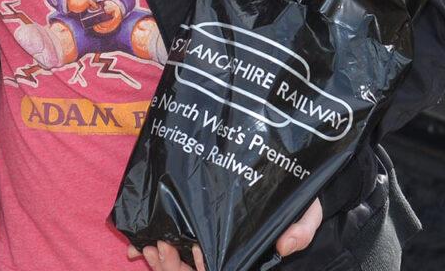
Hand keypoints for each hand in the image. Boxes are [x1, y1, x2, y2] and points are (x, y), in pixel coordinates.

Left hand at [125, 198, 320, 268]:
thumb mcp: (307, 213)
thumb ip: (301, 230)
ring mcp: (207, 250)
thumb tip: (285, 247)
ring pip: (177, 269)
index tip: (197, 250)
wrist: (290, 183)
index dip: (201, 267)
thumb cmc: (299, 203)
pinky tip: (136, 251)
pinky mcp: (194, 237)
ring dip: (159, 263)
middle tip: (159, 247)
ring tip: (145, 248)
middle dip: (172, 266)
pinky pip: (170, 255)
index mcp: (244, 256)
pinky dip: (150, 256)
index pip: (216, 269)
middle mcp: (222, 258)